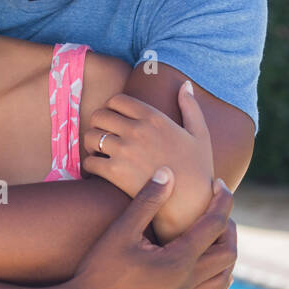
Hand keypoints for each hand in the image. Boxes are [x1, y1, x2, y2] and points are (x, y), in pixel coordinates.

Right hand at [65, 169, 235, 288]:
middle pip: (228, 252)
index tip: (217, 184)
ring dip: (227, 253)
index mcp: (178, 260)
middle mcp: (188, 282)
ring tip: (217, 236)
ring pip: (224, 277)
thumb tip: (167, 172)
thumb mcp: (121, 231)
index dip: (222, 200)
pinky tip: (216, 272)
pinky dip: (220, 281)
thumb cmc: (99, 269)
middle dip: (228, 227)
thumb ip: (147, 201)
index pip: (214, 224)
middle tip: (218, 209)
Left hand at [82, 80, 214, 240]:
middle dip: (98, 125)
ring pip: (90, 136)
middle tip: (103, 136)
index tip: (114, 120)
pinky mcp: (115, 172)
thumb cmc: (197, 170)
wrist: (190, 203)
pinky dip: (89, 165)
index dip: (111, 108)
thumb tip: (184, 84)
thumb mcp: (200, 135)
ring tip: (99, 152)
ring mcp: (124, 150)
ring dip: (92, 143)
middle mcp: (136, 130)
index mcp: (154, 117)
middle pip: (99, 115)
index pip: (117, 100)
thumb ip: (190, 107)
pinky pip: (89, 161)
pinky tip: (98, 169)